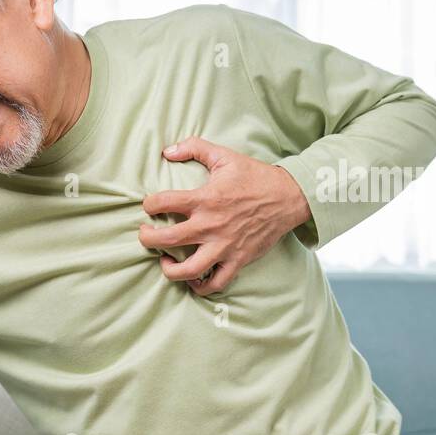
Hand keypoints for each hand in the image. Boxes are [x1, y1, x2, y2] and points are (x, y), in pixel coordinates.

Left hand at [138, 136, 311, 294]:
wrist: (289, 197)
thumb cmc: (255, 176)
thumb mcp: (224, 156)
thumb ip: (194, 148)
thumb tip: (167, 151)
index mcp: (205, 199)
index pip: (163, 203)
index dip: (149, 204)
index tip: (149, 206)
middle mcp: (211, 225)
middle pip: (166, 240)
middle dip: (147, 239)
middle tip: (145, 235)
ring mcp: (224, 246)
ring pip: (188, 270)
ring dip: (169, 270)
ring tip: (164, 262)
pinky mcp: (238, 260)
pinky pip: (215, 283)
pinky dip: (201, 286)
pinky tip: (192, 279)